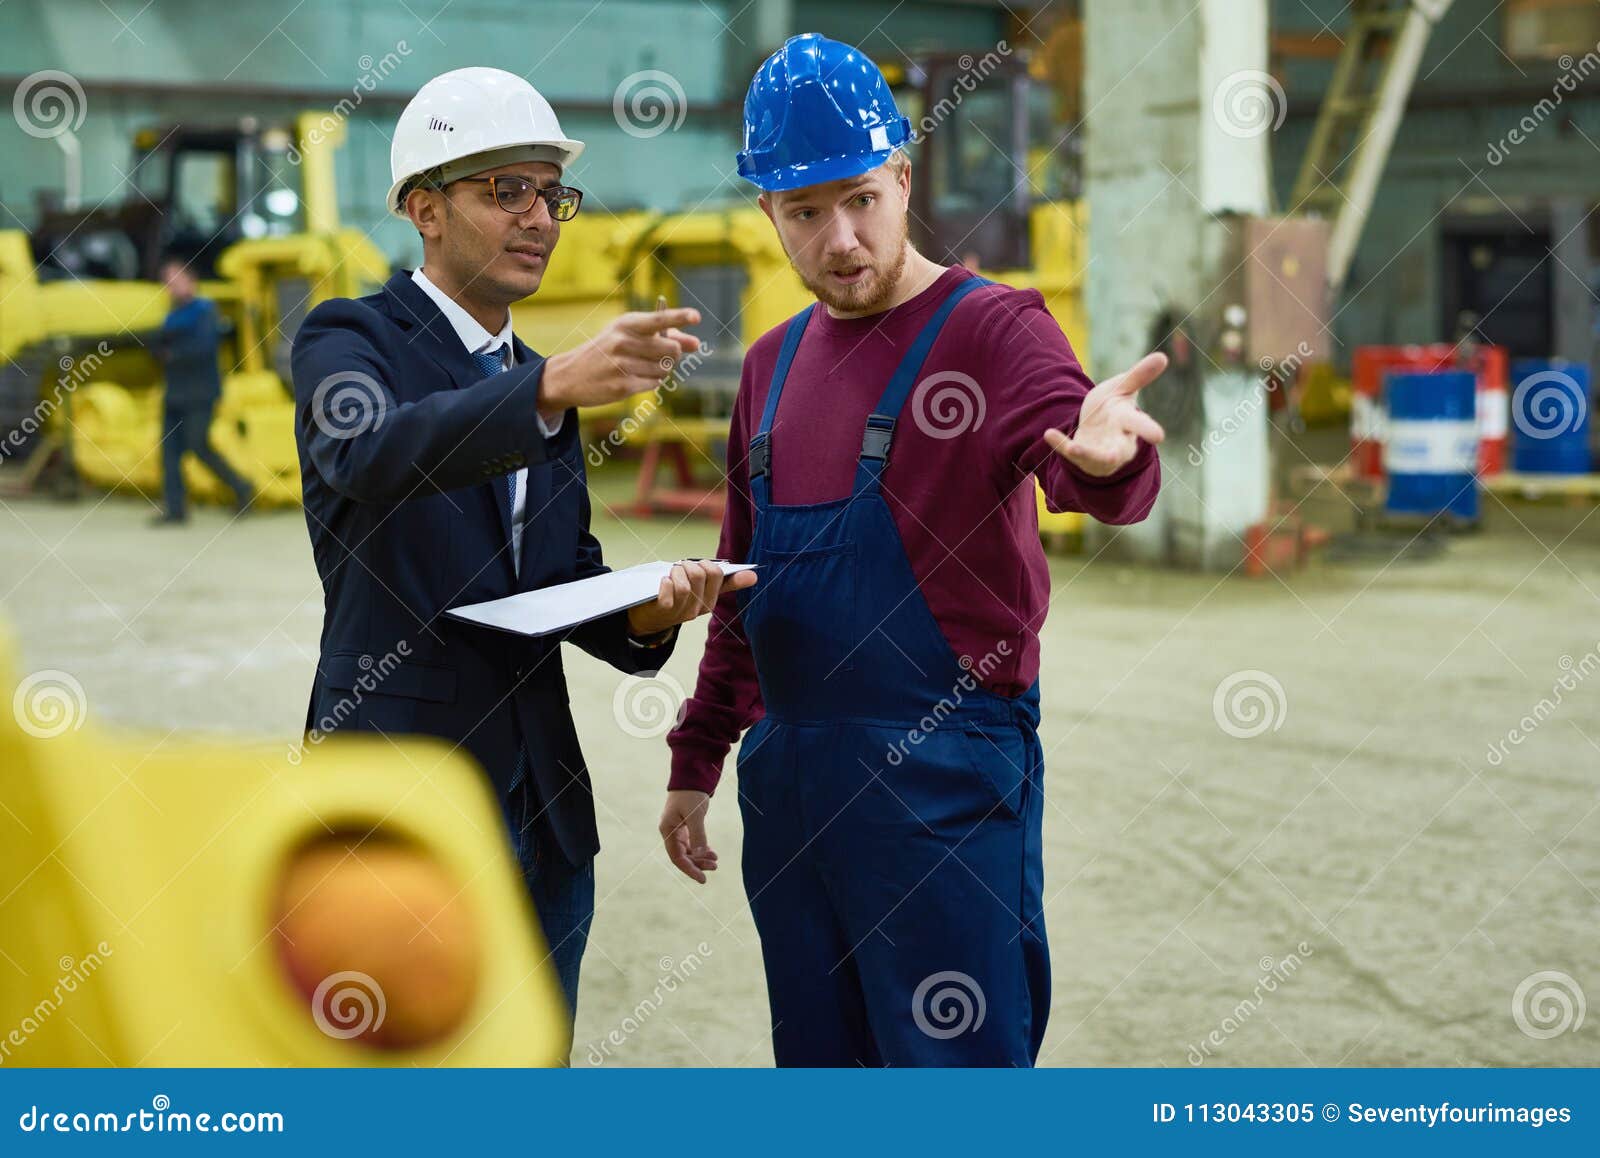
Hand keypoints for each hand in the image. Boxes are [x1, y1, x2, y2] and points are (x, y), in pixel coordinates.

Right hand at [540, 307, 701, 410]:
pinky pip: (655, 384)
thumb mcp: (629, 335)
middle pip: (672, 349)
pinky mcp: (623, 386)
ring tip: (639, 367)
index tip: (697, 316)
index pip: (658, 319)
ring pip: (665, 369)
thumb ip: (664, 336)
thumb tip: (696, 344)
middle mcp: (623, 341)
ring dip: (660, 370)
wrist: (571, 375)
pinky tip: (633, 378)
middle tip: (660, 354)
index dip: (679, 317)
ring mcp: (622, 365)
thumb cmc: (608, 351)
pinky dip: (651, 382)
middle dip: (674, 354)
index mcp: (626, 324)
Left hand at [626, 560, 755, 637]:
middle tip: (682, 567)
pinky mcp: (665, 611)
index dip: (707, 564)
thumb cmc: (678, 596)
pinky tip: (664, 581)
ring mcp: (683, 611)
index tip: (700, 565)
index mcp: (711, 600)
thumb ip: (726, 582)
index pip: (718, 575)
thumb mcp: (703, 589)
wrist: (651, 618)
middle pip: (701, 574)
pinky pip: (670, 591)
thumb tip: (754, 576)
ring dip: (676, 572)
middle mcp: (699, 608)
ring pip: (685, 583)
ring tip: (671, 573)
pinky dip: (666, 582)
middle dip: (689, 564)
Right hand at [659, 790, 716, 882]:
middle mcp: (670, 830)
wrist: (692, 775)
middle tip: (715, 867)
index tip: (703, 879)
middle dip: (698, 863)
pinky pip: (691, 842)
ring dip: (700, 856)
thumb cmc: (691, 793)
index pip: (677, 857)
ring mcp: (677, 828)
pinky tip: (711, 852)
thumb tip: (699, 856)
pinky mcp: (684, 824)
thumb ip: (698, 835)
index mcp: (667, 829)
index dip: (689, 870)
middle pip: (682, 855)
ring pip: (688, 850)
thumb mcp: (696, 815)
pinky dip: (700, 848)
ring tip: (715, 860)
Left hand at [1043, 352, 1167, 476]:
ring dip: (1086, 455)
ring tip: (1075, 449)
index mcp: (1128, 422)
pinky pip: (1070, 451)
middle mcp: (1117, 441)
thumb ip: (1139, 375)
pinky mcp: (1081, 456)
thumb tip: (1163, 356)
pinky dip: (1059, 443)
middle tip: (1114, 456)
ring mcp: (1099, 453)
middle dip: (1116, 453)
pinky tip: (1048, 433)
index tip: (1158, 436)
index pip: (1139, 425)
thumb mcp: (1123, 389)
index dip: (1148, 430)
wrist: (1095, 428)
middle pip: (1120, 449)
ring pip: (1095, 458)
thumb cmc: (1114, 408)